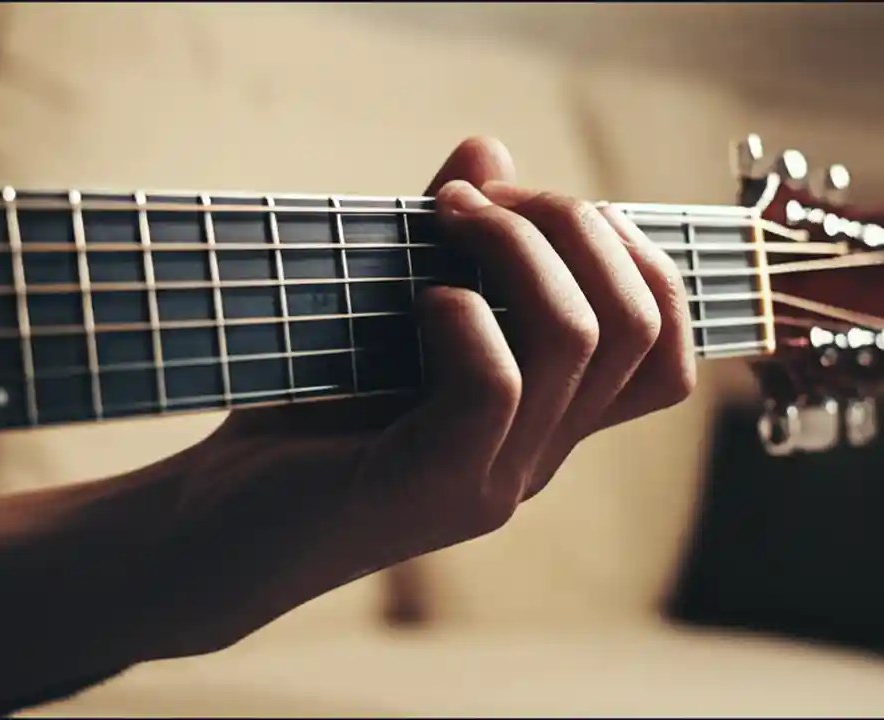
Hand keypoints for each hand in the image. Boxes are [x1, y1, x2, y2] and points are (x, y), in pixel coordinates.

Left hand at [142, 137, 695, 656]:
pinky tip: (416, 300)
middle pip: (638, 325)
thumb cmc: (305, 416)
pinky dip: (464, 316)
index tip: (558, 209)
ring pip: (575, 339)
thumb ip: (450, 241)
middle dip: (579, 227)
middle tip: (490, 199)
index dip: (645, 262)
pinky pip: (493, 384)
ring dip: (517, 248)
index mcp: (545, 419)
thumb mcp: (387, 313)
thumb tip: (488, 149)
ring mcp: (495, 477)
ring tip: (446, 219)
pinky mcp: (432, 486)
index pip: (665, 351)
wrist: (217, 528)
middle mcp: (540, 454)